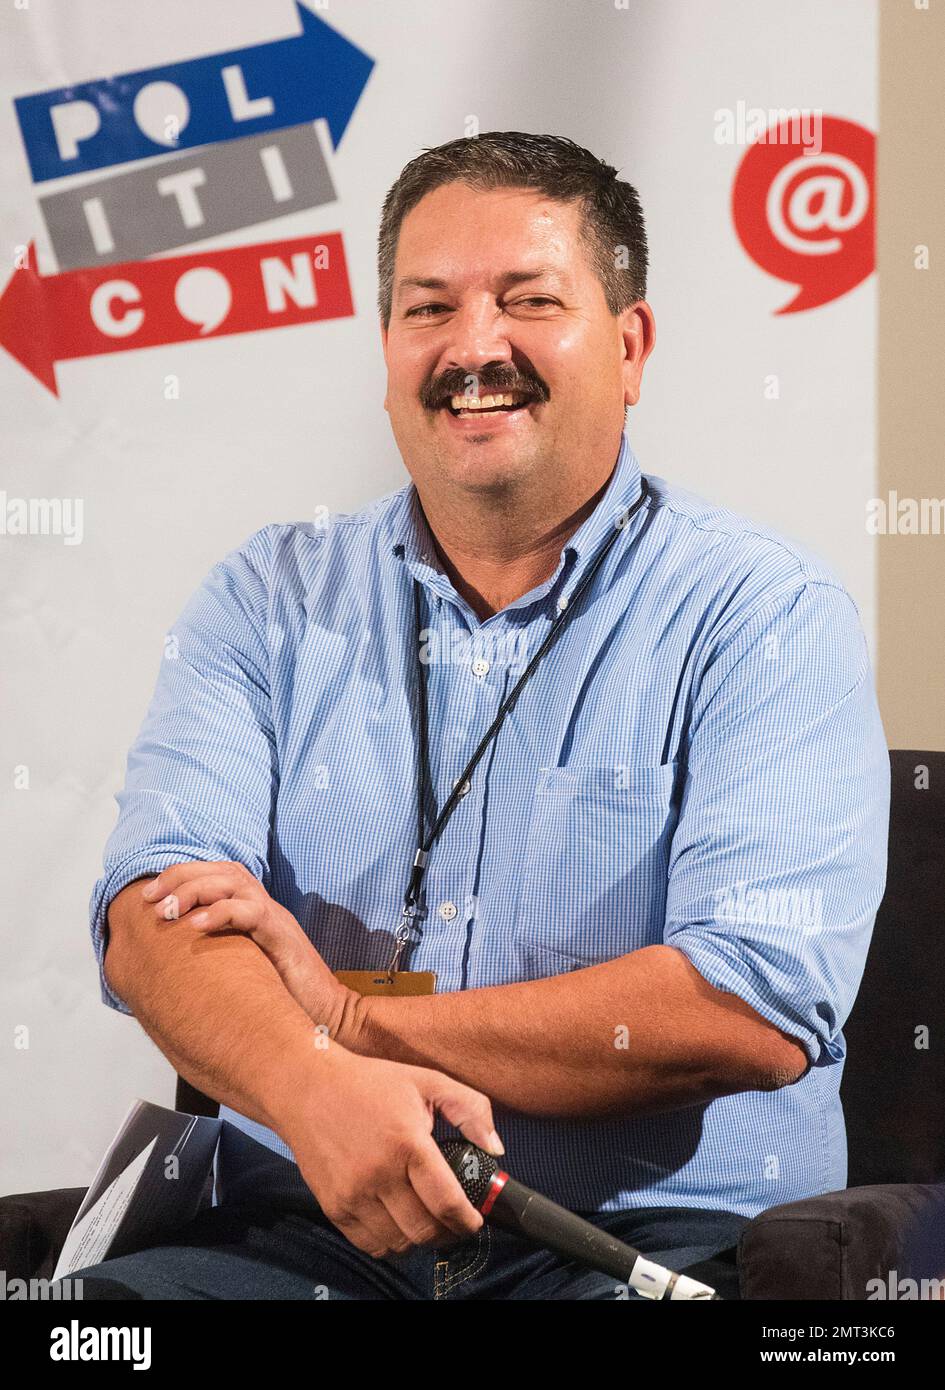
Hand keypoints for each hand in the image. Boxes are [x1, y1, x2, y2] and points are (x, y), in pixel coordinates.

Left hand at [140, 861, 355, 1037]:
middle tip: (150, 897)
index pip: (218, 874)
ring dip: (194, 890)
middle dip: (181, 876)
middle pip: (223, 869)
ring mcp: (276, 919)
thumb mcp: (242, 970)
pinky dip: (221, 913)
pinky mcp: (283, 937)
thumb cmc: (283, 1000)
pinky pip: (251, 912)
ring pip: (234, 881)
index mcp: (254, 911)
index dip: (182, 877)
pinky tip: (196, 925)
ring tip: (168, 909)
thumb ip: (217, 956)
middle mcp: (265, 908)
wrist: (329, 1018)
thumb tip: (171, 963)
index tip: (149, 895)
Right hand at [282, 1046, 503, 1257]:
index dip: (468, 1221)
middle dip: (448, 1234)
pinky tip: (397, 1224)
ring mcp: (353, 1194)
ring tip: (427, 1223)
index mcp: (407, 1143)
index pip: (447, 1202)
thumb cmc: (370, 1083)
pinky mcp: (333, 1206)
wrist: (307, 1088)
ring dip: (419, 1240)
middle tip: (455, 1224)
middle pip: (425, 1230)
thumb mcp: (427, 1081)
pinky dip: (390, 1243)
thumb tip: (496, 1149)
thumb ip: (470, 1109)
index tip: (475, 1221)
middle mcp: (379, 1173)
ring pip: (399, 1243)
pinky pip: (369, 1245)